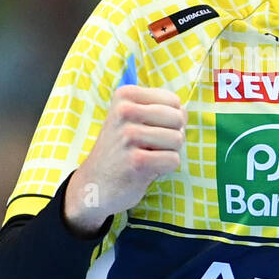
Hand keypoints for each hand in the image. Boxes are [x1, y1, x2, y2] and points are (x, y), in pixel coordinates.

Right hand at [63, 85, 186, 235]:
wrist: (94, 183)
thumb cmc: (121, 149)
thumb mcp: (131, 119)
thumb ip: (160, 109)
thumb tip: (184, 113)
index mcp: (125, 95)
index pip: (174, 101)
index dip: (171, 119)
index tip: (150, 129)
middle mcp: (124, 111)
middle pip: (178, 119)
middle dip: (172, 135)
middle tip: (150, 146)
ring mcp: (129, 136)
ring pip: (178, 139)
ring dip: (168, 152)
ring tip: (146, 156)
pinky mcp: (136, 161)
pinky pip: (173, 160)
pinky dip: (164, 168)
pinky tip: (145, 169)